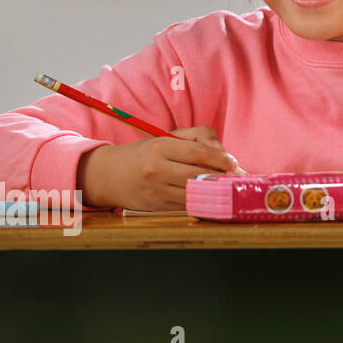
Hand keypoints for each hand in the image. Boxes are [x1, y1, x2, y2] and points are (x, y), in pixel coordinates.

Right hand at [76, 126, 240, 210]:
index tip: (233, 162)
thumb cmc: (145, 154)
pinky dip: (199, 199)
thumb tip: (223, 151)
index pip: (200, 154)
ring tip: (222, 184)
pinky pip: (186, 204)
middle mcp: (157, 169)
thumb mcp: (167, 137)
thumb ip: (199, 136)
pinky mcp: (156, 206)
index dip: (222, 159)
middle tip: (234, 176)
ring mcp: (156, 191)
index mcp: (161, 147)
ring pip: (195, 192)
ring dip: (213, 190)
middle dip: (222, 176)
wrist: (108, 175)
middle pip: (200, 175)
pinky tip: (206, 194)